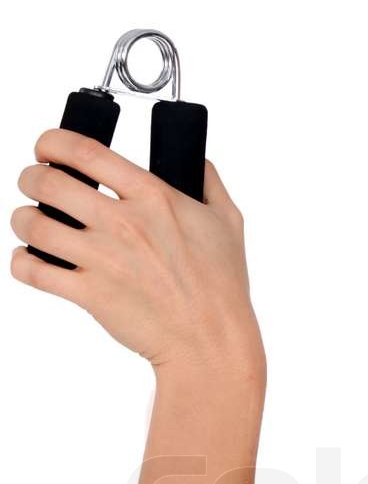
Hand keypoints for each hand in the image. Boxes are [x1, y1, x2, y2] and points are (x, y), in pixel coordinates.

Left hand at [9, 127, 264, 373]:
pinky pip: (34, 270)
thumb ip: (209, 184)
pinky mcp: (89, 295)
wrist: (210, 342)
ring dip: (22, 218)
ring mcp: (103, 260)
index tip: (47, 148)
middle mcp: (123, 224)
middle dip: (30, 177)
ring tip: (30, 222)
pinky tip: (31, 259)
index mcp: (154, 197)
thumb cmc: (222, 288)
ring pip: (32, 224)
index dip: (52, 141)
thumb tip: (198, 162)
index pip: (84, 151)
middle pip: (48, 182)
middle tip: (34, 183)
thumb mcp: (228, 224)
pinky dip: (22, 261)